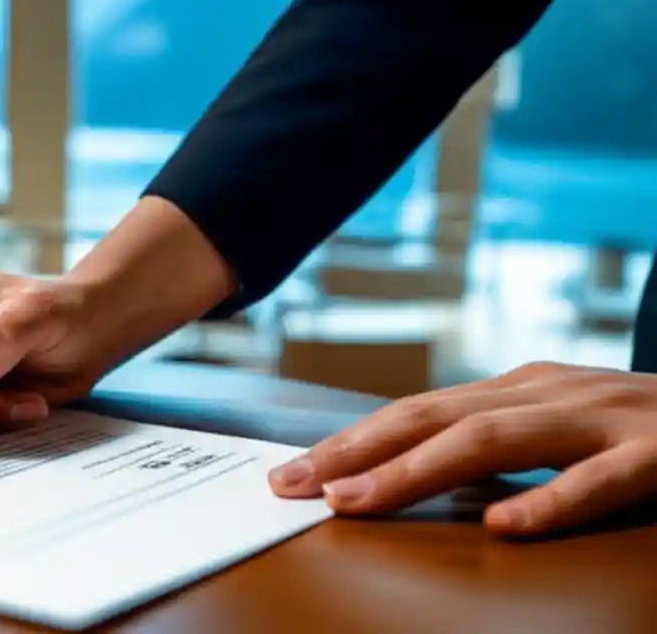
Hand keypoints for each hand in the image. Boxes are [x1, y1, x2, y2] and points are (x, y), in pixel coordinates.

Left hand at [268, 362, 656, 536]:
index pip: (413, 412)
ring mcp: (601, 418)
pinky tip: (504, 525)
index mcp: (516, 388)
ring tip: (360, 500)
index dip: (348, 441)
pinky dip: (549, 501)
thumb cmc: (637, 427)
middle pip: (431, 418)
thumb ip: (490, 442)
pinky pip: (598, 479)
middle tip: (295, 485)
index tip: (289, 474)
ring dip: (416, 470)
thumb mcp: (554, 426)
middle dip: (355, 451)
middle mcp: (545, 392)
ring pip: (493, 440)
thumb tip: (404, 473)